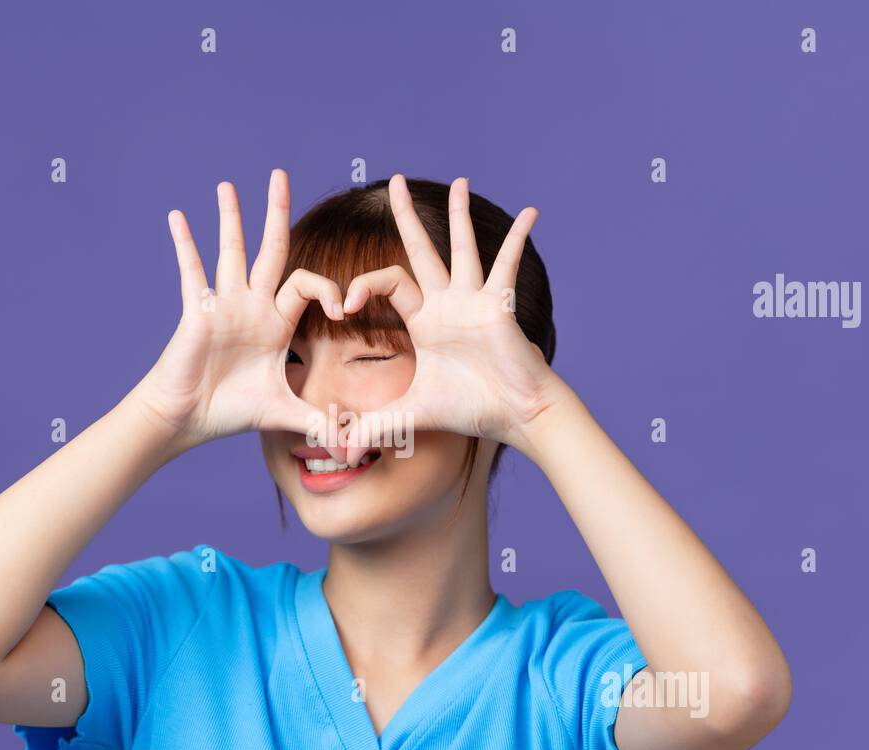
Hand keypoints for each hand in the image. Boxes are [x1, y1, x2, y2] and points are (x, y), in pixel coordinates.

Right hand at [138, 169, 345, 453]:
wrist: (188, 419)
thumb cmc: (231, 412)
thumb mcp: (284, 412)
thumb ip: (318, 420)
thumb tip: (353, 442)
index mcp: (276, 322)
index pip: (307, 285)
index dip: (329, 290)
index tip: (342, 310)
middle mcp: (251, 305)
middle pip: (269, 248)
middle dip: (276, 212)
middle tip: (280, 175)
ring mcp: (223, 305)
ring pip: (230, 250)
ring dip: (231, 217)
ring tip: (229, 184)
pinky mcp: (197, 311)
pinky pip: (191, 271)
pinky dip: (185, 244)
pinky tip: (177, 216)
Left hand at [338, 174, 562, 463]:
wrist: (511, 416)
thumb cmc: (469, 410)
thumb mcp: (411, 414)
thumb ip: (374, 426)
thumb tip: (338, 450)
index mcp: (425, 319)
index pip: (388, 283)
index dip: (361, 287)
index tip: (342, 306)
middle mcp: (447, 302)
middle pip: (422, 249)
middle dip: (407, 216)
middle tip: (393, 180)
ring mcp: (474, 300)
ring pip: (463, 247)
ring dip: (460, 214)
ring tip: (460, 180)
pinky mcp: (499, 305)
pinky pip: (507, 265)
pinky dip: (518, 239)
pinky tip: (530, 212)